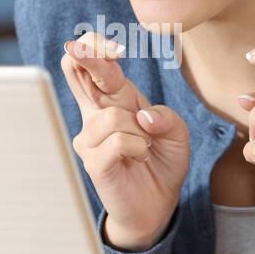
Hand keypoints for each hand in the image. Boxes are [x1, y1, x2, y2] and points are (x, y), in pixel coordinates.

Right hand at [61, 32, 190, 249]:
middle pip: (76, 72)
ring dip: (140, 132)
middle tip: (84, 48)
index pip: (92, 66)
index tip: (109, 46)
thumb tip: (144, 116)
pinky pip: (118, 142)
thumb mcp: (177, 135)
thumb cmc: (161, 164)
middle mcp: (96, 115)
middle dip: (85, 56)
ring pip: (113, 116)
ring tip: (144, 149)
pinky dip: (138, 148)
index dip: (93, 48)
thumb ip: (167, 118)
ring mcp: (89, 138)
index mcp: (114, 100)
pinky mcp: (92, 162)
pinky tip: (139, 160)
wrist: (156, 206)